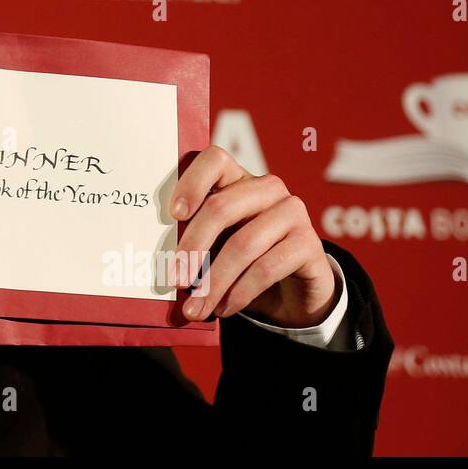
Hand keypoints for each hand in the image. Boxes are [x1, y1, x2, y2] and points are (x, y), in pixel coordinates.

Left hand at [169, 145, 335, 328]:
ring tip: (196, 307)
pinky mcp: (309, 243)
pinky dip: (239, 292)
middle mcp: (268, 188)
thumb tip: (158, 263)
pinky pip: (266, 268)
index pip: (215, 160)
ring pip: (243, 244)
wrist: (292, 287)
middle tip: (175, 279)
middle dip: (193, 247)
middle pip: (221, 207)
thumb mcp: (216, 244)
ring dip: (214, 282)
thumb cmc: (242, 258)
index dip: (192, 183)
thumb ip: (194, 240)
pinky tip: (223, 308)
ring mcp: (292, 212)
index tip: (173, 215)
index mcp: (238, 179)